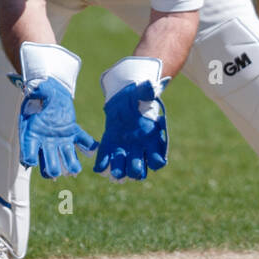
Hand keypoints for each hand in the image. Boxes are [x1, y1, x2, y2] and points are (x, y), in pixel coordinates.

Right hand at [17, 49, 97, 177]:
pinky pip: (82, 141)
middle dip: (51, 168)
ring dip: (70, 164)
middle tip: (56, 173)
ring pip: (66, 156)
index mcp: (32, 133)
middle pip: (48, 160)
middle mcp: (45, 141)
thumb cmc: (41, 93)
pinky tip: (93, 149)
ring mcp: (60, 139)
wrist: (52, 93)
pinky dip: (89, 146)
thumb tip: (31, 89)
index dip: (28, 157)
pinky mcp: (73, 133)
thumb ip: (37, 91)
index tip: (31, 162)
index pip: (27, 149)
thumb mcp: (38, 91)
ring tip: (75, 170)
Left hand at [95, 58, 169, 180]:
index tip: (149, 156)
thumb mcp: (142, 92)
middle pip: (138, 171)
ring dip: (118, 173)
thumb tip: (152, 86)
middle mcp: (139, 150)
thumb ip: (147, 91)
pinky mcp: (109, 149)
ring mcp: (124, 152)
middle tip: (126, 166)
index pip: (158, 161)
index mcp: (151, 141)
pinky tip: (100, 165)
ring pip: (123, 172)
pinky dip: (102, 166)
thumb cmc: (136, 97)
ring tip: (113, 172)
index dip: (155, 162)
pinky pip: (105, 164)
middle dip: (133, 171)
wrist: (122, 100)